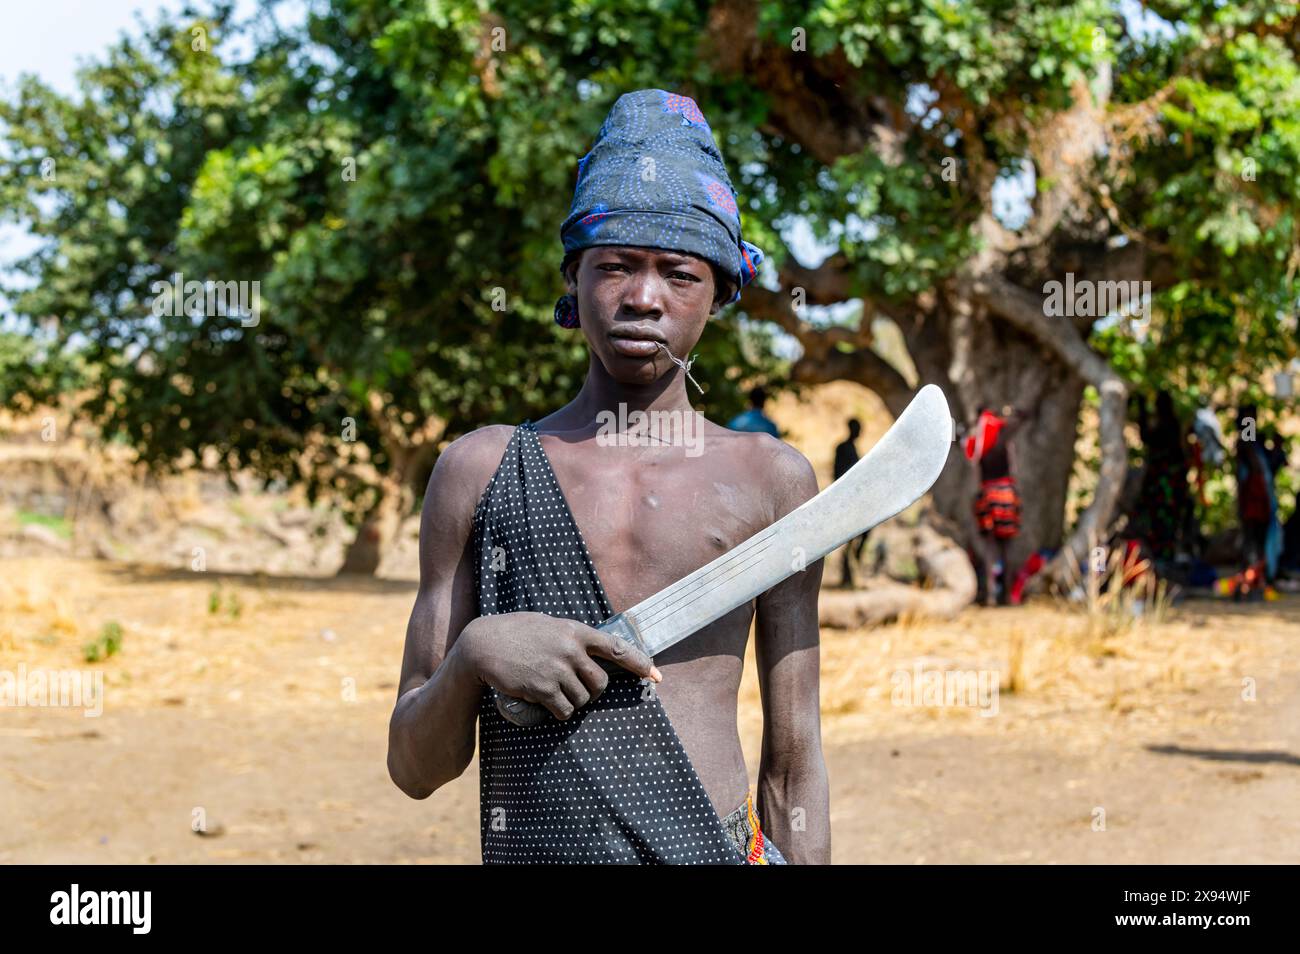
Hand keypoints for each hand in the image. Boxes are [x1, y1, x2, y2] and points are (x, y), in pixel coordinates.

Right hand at [459, 612, 660, 720]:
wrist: (483, 644)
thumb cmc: (515, 632)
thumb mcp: (547, 624)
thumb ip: (570, 636)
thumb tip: (593, 649)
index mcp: (575, 631)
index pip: (616, 646)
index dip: (639, 662)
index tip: (656, 675)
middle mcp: (570, 649)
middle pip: (601, 683)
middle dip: (593, 692)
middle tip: (577, 690)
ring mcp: (557, 669)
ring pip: (582, 700)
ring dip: (573, 703)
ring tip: (555, 693)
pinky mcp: (542, 688)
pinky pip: (564, 711)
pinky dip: (560, 713)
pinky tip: (548, 705)